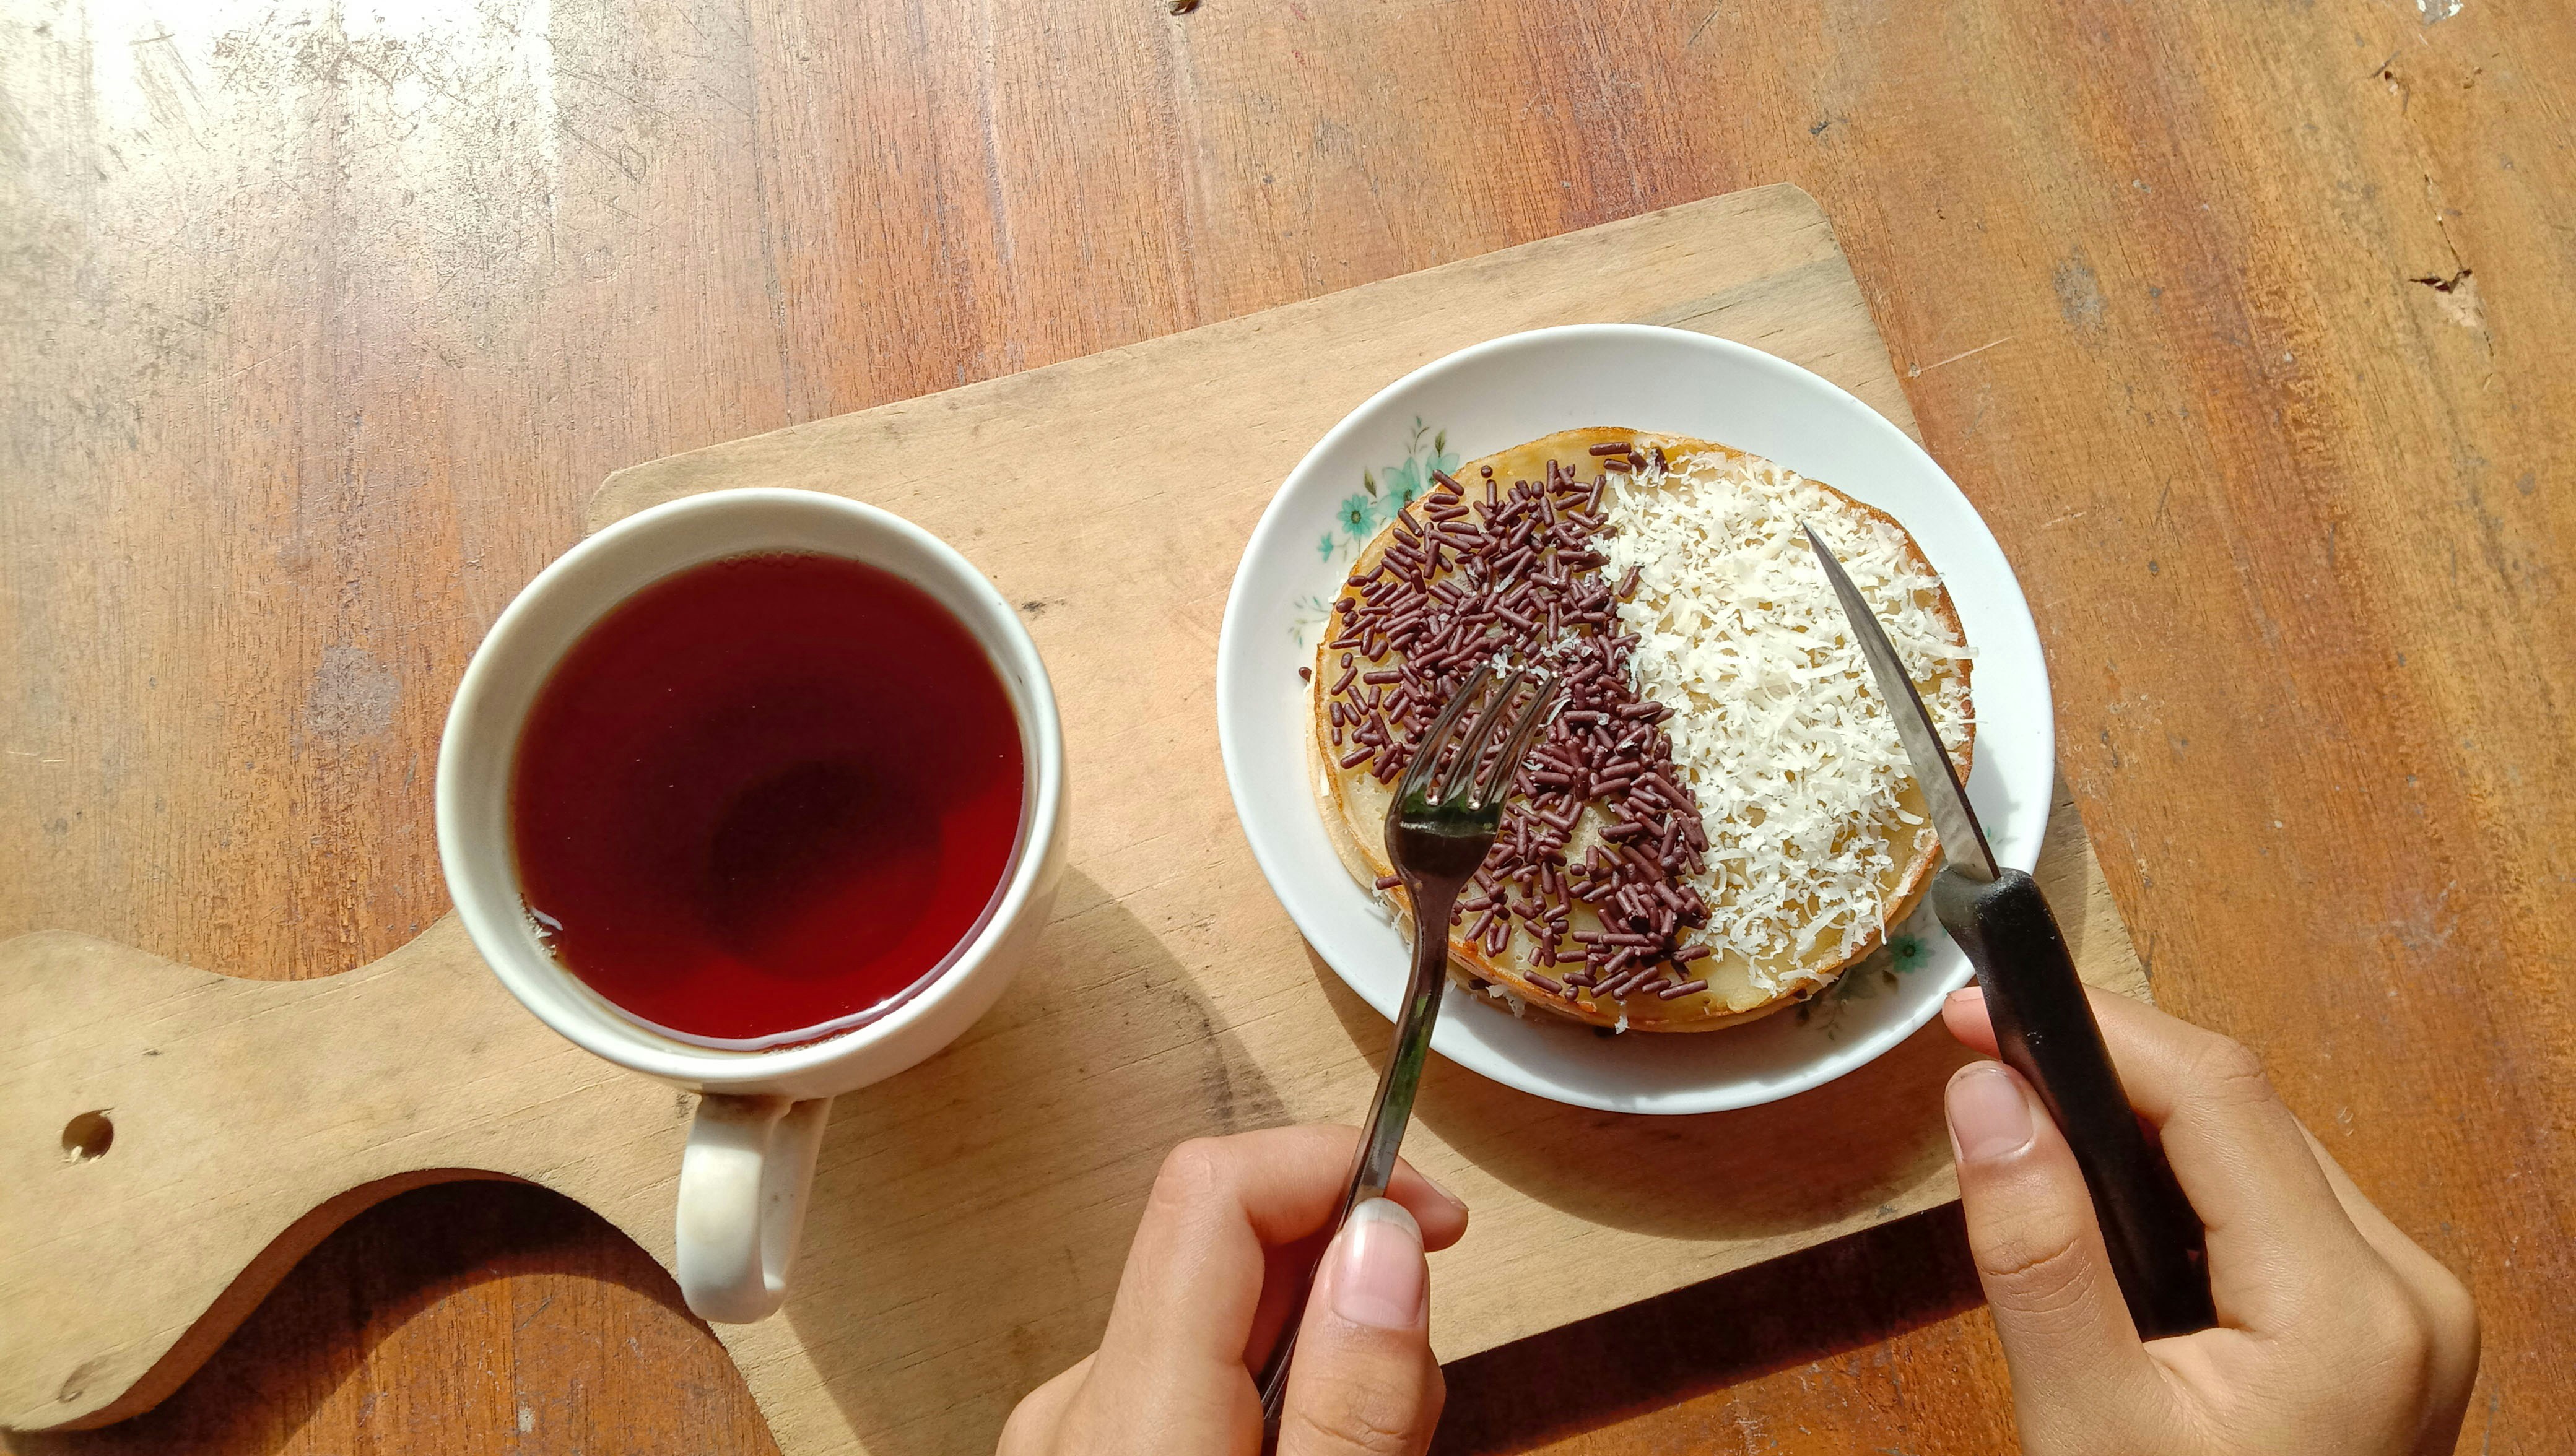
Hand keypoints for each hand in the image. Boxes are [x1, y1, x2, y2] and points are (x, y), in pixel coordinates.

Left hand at [999, 1124, 1468, 1455]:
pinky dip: (1272, 1400)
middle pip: (1229, 1254)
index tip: (1438, 1221)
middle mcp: (1081, 1403)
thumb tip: (1383, 1234)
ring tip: (1360, 1447)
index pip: (1214, 1187)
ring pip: (1223, 1321)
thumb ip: (1354, 1403)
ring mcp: (1074, 1433)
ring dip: (1316, 1351)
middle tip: (1413, 1393)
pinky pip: (1194, 1378)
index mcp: (1130, 1413)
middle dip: (1346, 1286)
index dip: (1336, 1163)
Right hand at [1942, 985, 2478, 1455]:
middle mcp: (2411, 1290)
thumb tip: (1984, 1094)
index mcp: (2352, 1307)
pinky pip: (2279, 1207)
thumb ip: (2038, 1254)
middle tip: (1980, 1056)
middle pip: (2245, 1113)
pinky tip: (2110, 1202)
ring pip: (2261, 1150)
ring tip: (2028, 1124)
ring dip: (2143, 1123)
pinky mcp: (2388, 1327)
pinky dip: (2187, 1183)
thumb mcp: (2085, 1423)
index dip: (2091, 1029)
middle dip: (2107, 1071)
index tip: (1978, 1006)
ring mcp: (2413, 1309)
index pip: (2217, 1096)